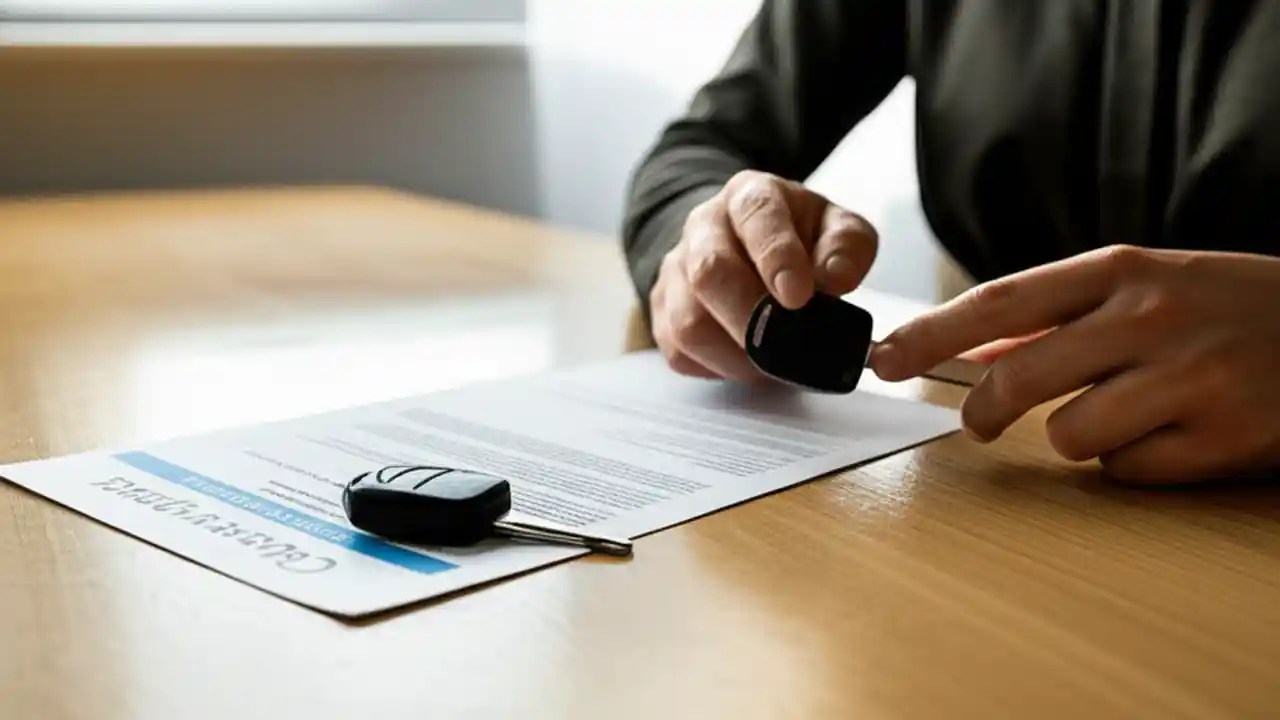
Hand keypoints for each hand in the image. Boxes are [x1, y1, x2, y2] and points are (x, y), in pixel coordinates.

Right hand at [651, 170, 877, 379]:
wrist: (744, 243)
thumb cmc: (797, 238)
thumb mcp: (836, 228)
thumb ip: (847, 246)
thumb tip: (836, 277)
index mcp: (749, 195)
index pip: (755, 216)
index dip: (776, 257)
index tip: (799, 296)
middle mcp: (703, 227)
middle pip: (709, 272)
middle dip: (751, 317)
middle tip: (787, 345)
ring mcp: (676, 270)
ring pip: (688, 321)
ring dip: (736, 354)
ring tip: (773, 361)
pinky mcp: (663, 311)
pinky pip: (679, 351)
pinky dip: (717, 367)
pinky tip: (746, 362)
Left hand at [871, 245, 1279, 482]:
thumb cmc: (1228, 306)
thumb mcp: (1148, 283)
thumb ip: (1060, 313)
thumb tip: (975, 349)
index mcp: (1121, 269)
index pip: (999, 303)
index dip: (931, 335)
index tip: (883, 358)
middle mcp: (1150, 317)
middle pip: (1019, 379)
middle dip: (983, 412)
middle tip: (980, 422)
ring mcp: (1189, 379)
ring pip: (1071, 436)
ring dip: (1079, 438)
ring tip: (1125, 415)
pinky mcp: (1222, 439)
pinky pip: (1129, 471)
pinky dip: (1134, 463)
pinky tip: (1172, 436)